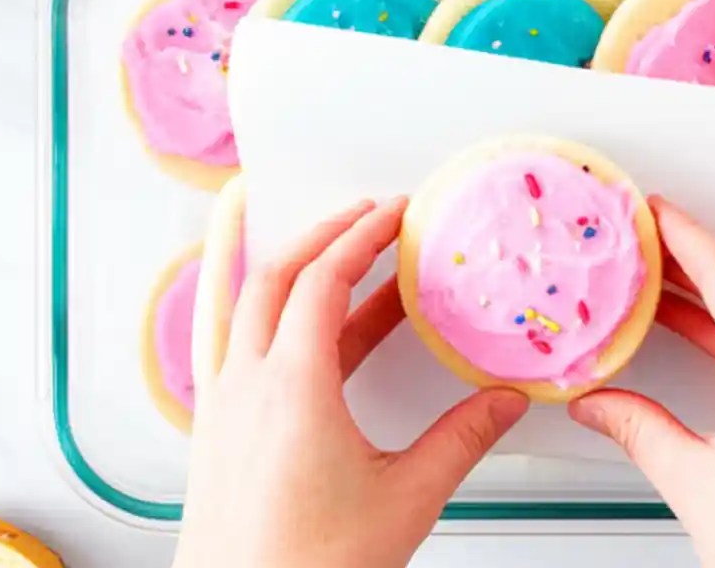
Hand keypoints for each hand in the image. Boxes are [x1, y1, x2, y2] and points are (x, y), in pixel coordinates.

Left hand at [174, 197, 529, 567]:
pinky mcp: (214, 430)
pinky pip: (226, 343)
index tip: (391, 215)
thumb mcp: (406, 499)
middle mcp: (245, 385)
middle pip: (276, 277)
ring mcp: (222, 406)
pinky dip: (254, 310)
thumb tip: (500, 404)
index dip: (361, 237)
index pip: (323, 280)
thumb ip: (460, 441)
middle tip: (364, 218)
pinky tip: (276, 319)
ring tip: (316, 246)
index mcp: (292, 387)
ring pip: (244, 307)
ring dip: (283, 265)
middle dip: (324, 236)